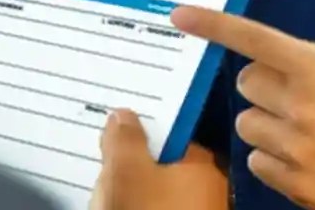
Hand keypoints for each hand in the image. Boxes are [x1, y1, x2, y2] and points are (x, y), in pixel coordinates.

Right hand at [89, 109, 227, 209]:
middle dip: (127, 175)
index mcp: (202, 167)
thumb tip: (124, 114)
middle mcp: (209, 192)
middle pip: (160, 169)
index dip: (136, 140)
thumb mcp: (125, 174)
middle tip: (105, 188)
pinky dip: (138, 209)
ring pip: (154, 199)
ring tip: (107, 205)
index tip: (110, 148)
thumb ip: (123, 140)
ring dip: (128, 200)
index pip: (168, 137)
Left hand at [171, 6, 314, 209]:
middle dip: (264, 87)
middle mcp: (304, 106)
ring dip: (267, 125)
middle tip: (293, 96)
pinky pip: (257, 162)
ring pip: (247, 125)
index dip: (213, 25)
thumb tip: (278, 54)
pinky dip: (273, 159)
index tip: (180, 14)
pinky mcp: (298, 184)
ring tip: (303, 130)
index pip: (254, 39)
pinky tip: (304, 156)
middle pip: (246, 84)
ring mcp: (299, 148)